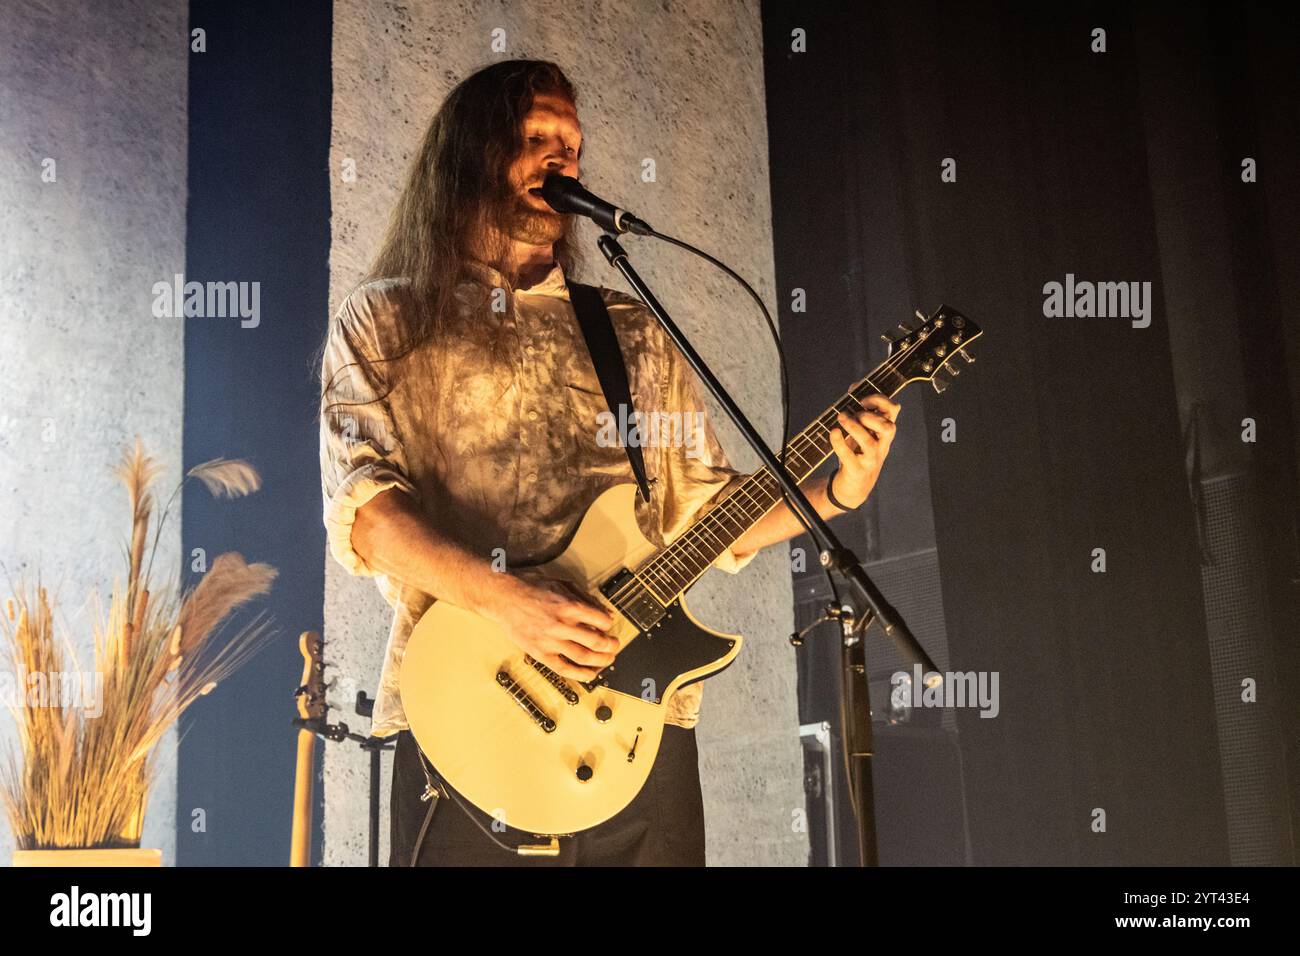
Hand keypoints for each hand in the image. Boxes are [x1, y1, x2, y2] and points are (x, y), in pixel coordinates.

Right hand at [483, 567, 618, 681]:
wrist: (503, 596)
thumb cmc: (530, 587)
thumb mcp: (563, 584)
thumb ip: (586, 598)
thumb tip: (606, 613)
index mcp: (570, 606)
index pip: (601, 621)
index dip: (609, 626)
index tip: (609, 627)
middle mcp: (562, 625)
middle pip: (597, 641)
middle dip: (611, 645)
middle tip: (615, 645)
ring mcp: (551, 641)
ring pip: (585, 657)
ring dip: (602, 661)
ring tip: (608, 659)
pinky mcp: (541, 653)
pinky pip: (565, 669)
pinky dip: (581, 675)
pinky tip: (590, 675)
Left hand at [828, 395, 900, 508]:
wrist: (853, 487)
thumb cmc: (857, 453)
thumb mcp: (861, 431)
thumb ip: (860, 409)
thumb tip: (855, 386)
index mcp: (884, 432)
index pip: (893, 411)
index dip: (880, 400)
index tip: (862, 399)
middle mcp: (881, 445)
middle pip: (888, 427)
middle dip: (870, 416)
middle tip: (854, 413)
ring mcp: (870, 459)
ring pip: (868, 441)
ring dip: (853, 426)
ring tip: (840, 418)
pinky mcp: (857, 470)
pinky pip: (849, 456)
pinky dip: (839, 443)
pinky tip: (833, 433)